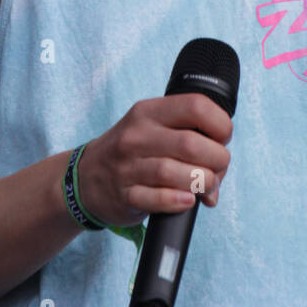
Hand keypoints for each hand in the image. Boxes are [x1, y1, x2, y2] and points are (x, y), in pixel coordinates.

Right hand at [75, 93, 231, 227]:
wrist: (85, 178)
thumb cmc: (132, 151)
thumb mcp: (152, 128)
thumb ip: (189, 138)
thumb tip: (220, 172)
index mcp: (149, 112)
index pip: (196, 106)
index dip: (220, 125)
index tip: (221, 139)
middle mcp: (137, 136)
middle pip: (191, 144)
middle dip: (218, 160)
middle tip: (217, 169)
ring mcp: (128, 167)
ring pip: (175, 173)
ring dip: (202, 183)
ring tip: (205, 186)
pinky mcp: (125, 196)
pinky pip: (159, 199)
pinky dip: (180, 201)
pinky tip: (187, 200)